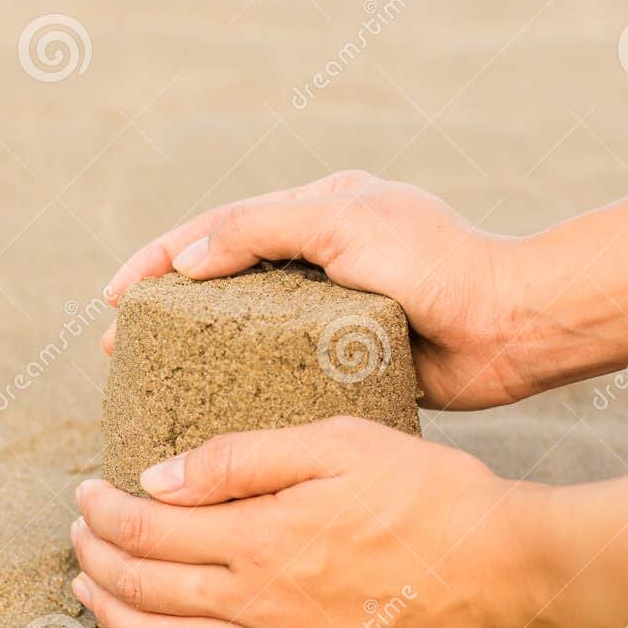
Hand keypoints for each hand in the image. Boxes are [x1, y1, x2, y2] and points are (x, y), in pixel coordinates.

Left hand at [70, 416, 538, 627]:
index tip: (87, 492)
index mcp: (260, 541)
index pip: (148, 531)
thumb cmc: (431, 495)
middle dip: (98, 560)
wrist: (511, 572)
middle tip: (78, 535)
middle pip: (146, 591)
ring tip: (88, 592)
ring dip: (116, 620)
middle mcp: (260, 607)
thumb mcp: (338, 444)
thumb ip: (241, 459)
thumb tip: (158, 479)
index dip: (104, 511)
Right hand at [100, 171, 533, 409]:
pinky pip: (283, 372)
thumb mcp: (343, 224)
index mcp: (316, 213)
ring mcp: (332, 313)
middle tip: (118, 349)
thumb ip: (262, 227)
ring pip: (246, 331)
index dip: (158, 259)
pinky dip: (244, 388)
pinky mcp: (349, 361)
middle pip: (222, 282)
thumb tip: (187, 260)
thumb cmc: (437, 265)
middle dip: (166, 311)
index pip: (216, 228)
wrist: (512, 327)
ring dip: (196, 354)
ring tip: (151, 385)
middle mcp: (319, 259)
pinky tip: (213, 415)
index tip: (115, 295)